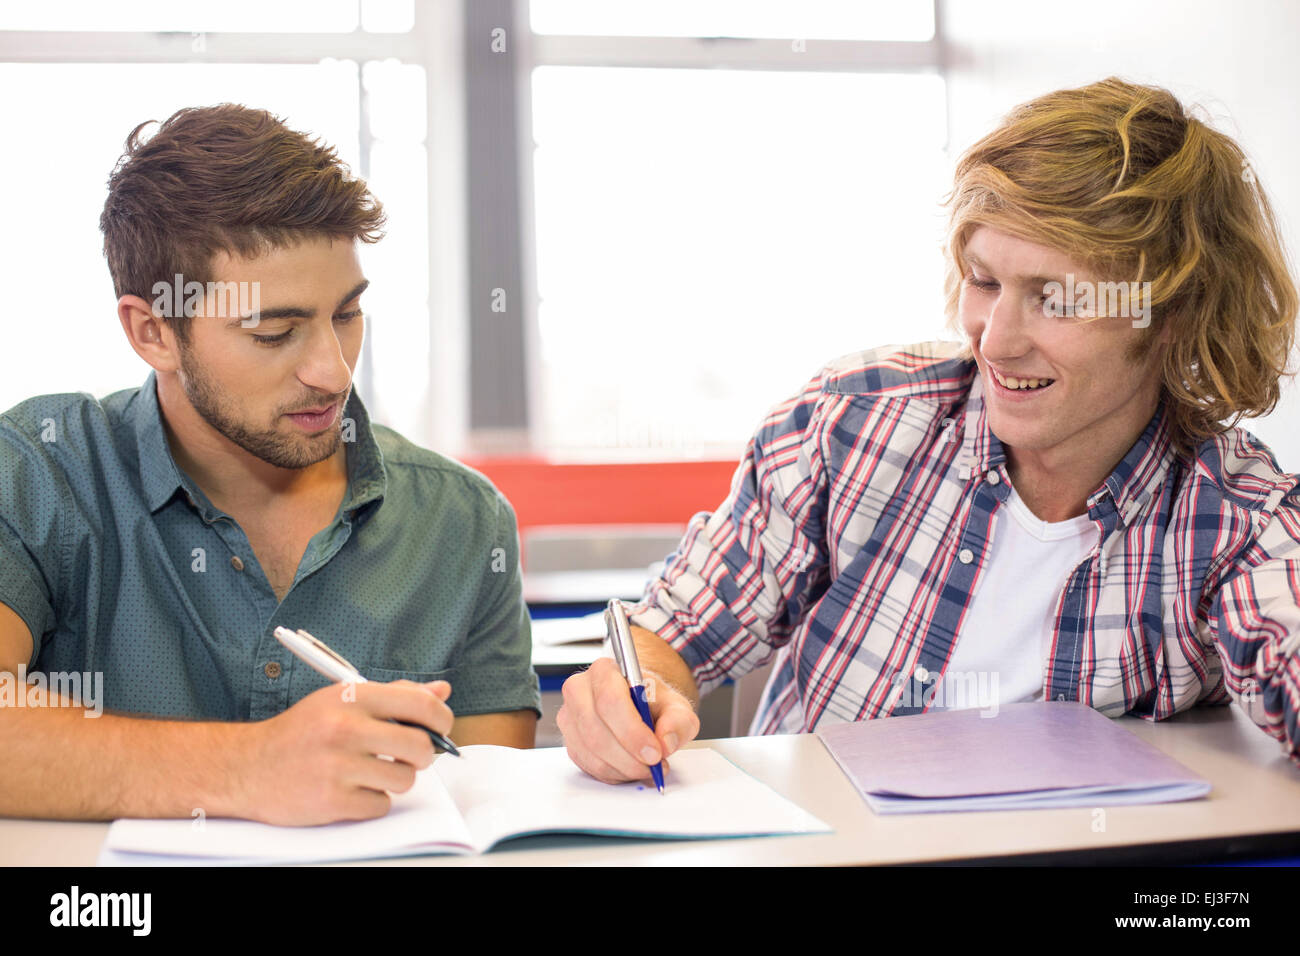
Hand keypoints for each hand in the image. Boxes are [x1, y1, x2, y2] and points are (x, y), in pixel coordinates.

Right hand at [237, 679, 453, 824]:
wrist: (247, 767)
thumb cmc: (301, 732)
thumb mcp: (341, 701)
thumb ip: (394, 696)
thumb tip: (441, 691)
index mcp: (351, 698)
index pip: (420, 703)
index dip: (441, 718)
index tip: (441, 727)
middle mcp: (345, 729)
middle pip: (419, 746)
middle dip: (422, 754)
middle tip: (409, 755)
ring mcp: (337, 767)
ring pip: (404, 779)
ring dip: (395, 779)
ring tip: (373, 772)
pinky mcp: (331, 801)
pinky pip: (381, 805)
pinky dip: (372, 802)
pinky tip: (353, 790)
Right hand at [556, 657, 700, 783]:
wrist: (637, 703)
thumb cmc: (651, 700)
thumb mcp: (675, 705)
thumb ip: (678, 721)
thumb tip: (666, 743)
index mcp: (604, 670)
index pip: (610, 701)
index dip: (632, 732)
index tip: (655, 752)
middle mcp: (579, 690)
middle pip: (596, 731)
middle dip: (629, 757)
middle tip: (654, 766)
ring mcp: (569, 717)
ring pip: (591, 752)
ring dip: (623, 768)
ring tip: (647, 768)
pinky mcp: (569, 740)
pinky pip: (587, 765)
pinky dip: (613, 774)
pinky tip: (630, 768)